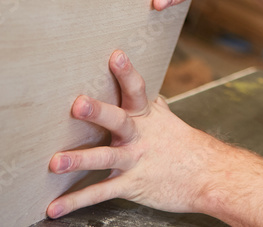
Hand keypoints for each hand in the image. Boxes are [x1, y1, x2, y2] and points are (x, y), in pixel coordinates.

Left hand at [46, 50, 218, 218]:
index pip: (137, 90)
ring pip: (105, 158)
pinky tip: (54, 207)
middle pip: (119, 120)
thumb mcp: (171, 123)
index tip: (115, 55)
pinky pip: (100, 193)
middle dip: (98, 111)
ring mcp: (135, 160)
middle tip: (78, 104)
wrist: (208, 176)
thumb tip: (153, 96)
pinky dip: (75, 201)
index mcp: (148, 117)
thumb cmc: (188, 149)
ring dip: (79, 160)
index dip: (126, 73)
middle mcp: (140, 136)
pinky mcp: (131, 185)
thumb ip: (156, 109)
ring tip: (56, 161)